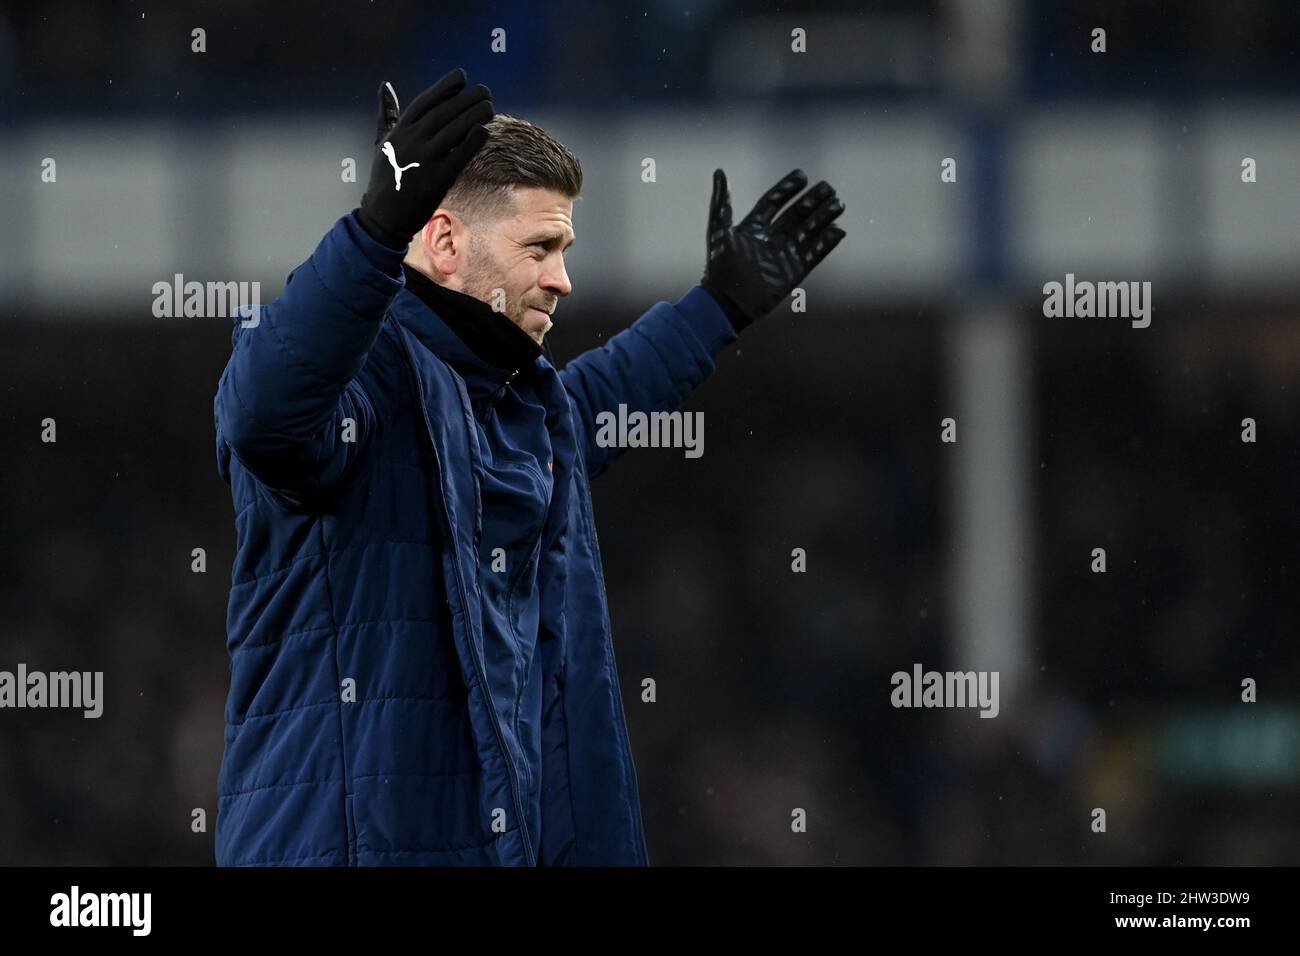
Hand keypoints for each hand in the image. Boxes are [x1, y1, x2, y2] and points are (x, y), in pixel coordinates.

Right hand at [358, 68, 493, 247]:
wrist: (383, 217)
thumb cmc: (385, 177)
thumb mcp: (382, 143)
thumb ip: (387, 114)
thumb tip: (384, 87)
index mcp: (400, 131)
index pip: (425, 102)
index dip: (444, 87)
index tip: (462, 76)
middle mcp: (412, 141)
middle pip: (444, 113)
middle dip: (466, 99)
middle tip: (485, 91)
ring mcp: (426, 159)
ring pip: (454, 130)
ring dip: (474, 115)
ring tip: (490, 107)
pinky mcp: (438, 179)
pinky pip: (460, 155)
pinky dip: (473, 141)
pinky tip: (484, 130)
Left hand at [700, 168, 845, 329]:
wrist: (726, 301)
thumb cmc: (719, 266)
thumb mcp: (719, 230)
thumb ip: (722, 202)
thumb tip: (720, 171)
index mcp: (754, 227)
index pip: (773, 202)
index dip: (787, 188)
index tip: (802, 175)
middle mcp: (771, 238)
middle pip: (796, 214)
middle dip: (812, 200)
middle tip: (828, 187)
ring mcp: (784, 254)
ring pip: (809, 231)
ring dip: (824, 218)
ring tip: (838, 204)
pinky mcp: (794, 271)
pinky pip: (814, 254)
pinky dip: (826, 243)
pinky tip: (839, 231)